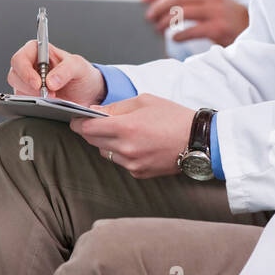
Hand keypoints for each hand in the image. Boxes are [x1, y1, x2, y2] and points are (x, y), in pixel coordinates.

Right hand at [7, 39, 106, 106]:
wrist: (87, 93)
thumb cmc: (81, 73)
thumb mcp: (78, 66)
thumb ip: (65, 70)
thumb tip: (50, 82)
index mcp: (37, 51)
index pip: (20, 58)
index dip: (25, 71)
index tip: (38, 84)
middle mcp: (29, 66)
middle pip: (14, 75)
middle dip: (30, 87)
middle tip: (47, 94)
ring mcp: (27, 83)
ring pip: (17, 91)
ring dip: (32, 97)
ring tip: (52, 99)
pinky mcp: (29, 98)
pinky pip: (23, 103)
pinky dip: (33, 106)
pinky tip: (47, 105)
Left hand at [68, 93, 196, 177]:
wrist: (198, 140)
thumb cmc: (173, 116)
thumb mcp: (144, 101)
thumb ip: (115, 107)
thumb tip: (94, 112)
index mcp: (126, 128)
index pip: (87, 129)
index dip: (78, 123)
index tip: (76, 118)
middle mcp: (126, 149)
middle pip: (92, 142)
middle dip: (90, 131)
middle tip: (96, 122)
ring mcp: (132, 164)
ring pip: (105, 153)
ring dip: (106, 143)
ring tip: (122, 132)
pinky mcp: (139, 173)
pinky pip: (120, 162)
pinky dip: (120, 153)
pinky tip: (135, 143)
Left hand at [139, 0, 249, 46]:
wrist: (249, 26)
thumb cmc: (220, 12)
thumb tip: (154, 0)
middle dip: (159, 5)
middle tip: (148, 16)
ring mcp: (217, 10)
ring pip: (183, 11)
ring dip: (165, 21)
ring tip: (157, 28)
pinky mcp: (219, 27)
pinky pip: (193, 30)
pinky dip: (179, 35)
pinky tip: (174, 38)